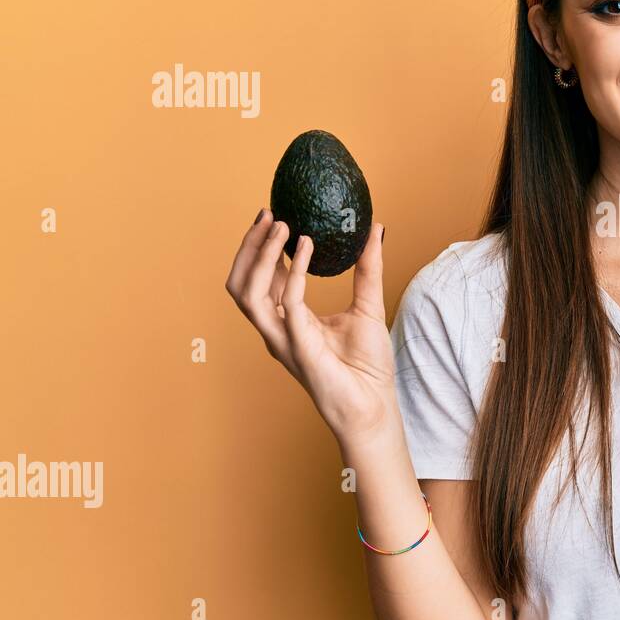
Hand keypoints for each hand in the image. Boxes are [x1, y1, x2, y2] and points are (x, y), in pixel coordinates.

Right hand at [225, 210, 396, 440]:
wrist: (374, 405)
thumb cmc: (368, 366)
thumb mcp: (369, 305)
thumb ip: (368, 268)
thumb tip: (375, 230)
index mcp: (289, 319)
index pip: (263, 278)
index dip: (263, 247)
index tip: (275, 215)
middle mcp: (278, 328)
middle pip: (243, 283)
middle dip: (249, 247)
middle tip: (269, 214)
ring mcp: (282, 339)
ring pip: (248, 293)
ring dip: (259, 256)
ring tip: (281, 226)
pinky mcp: (298, 345)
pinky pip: (287, 302)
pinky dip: (293, 271)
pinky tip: (306, 246)